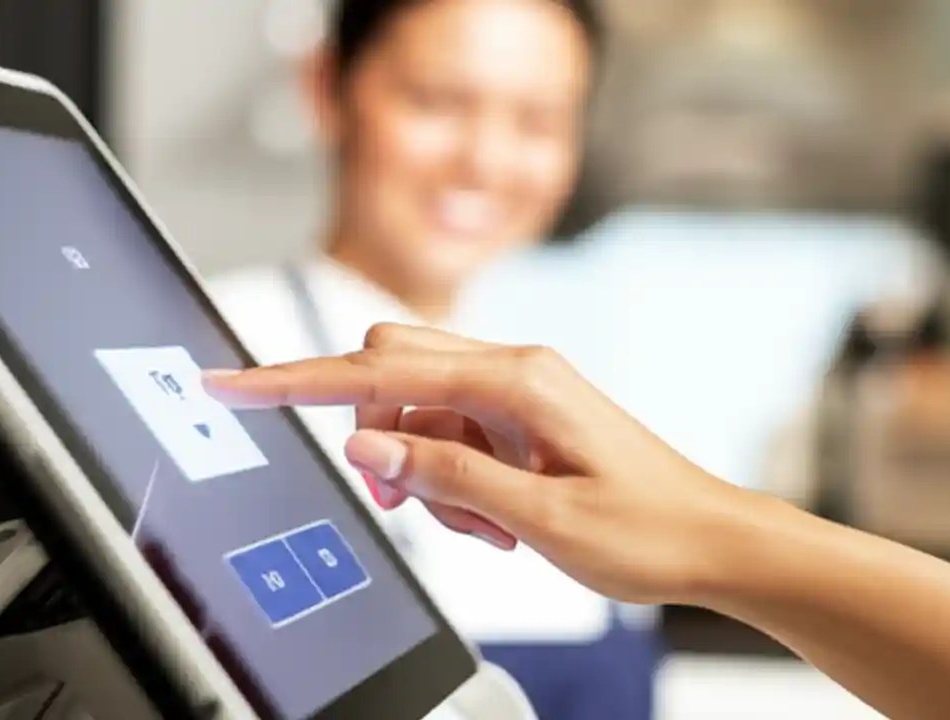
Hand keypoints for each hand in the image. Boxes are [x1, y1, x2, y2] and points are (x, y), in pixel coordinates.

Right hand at [204, 324, 753, 604]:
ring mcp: (518, 393)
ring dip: (425, 473)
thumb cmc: (647, 528)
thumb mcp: (539, 518)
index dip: (298, 381)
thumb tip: (366, 443)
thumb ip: (446, 474)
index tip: (237, 385)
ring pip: (419, 413)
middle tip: (414, 505)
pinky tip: (497, 520)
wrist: (712, 540)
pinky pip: (452, 435)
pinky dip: (452, 479)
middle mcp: (514, 372)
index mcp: (517, 380)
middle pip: (394, 373)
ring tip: (485, 527)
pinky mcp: (522, 418)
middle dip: (377, 439)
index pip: (380, 370)